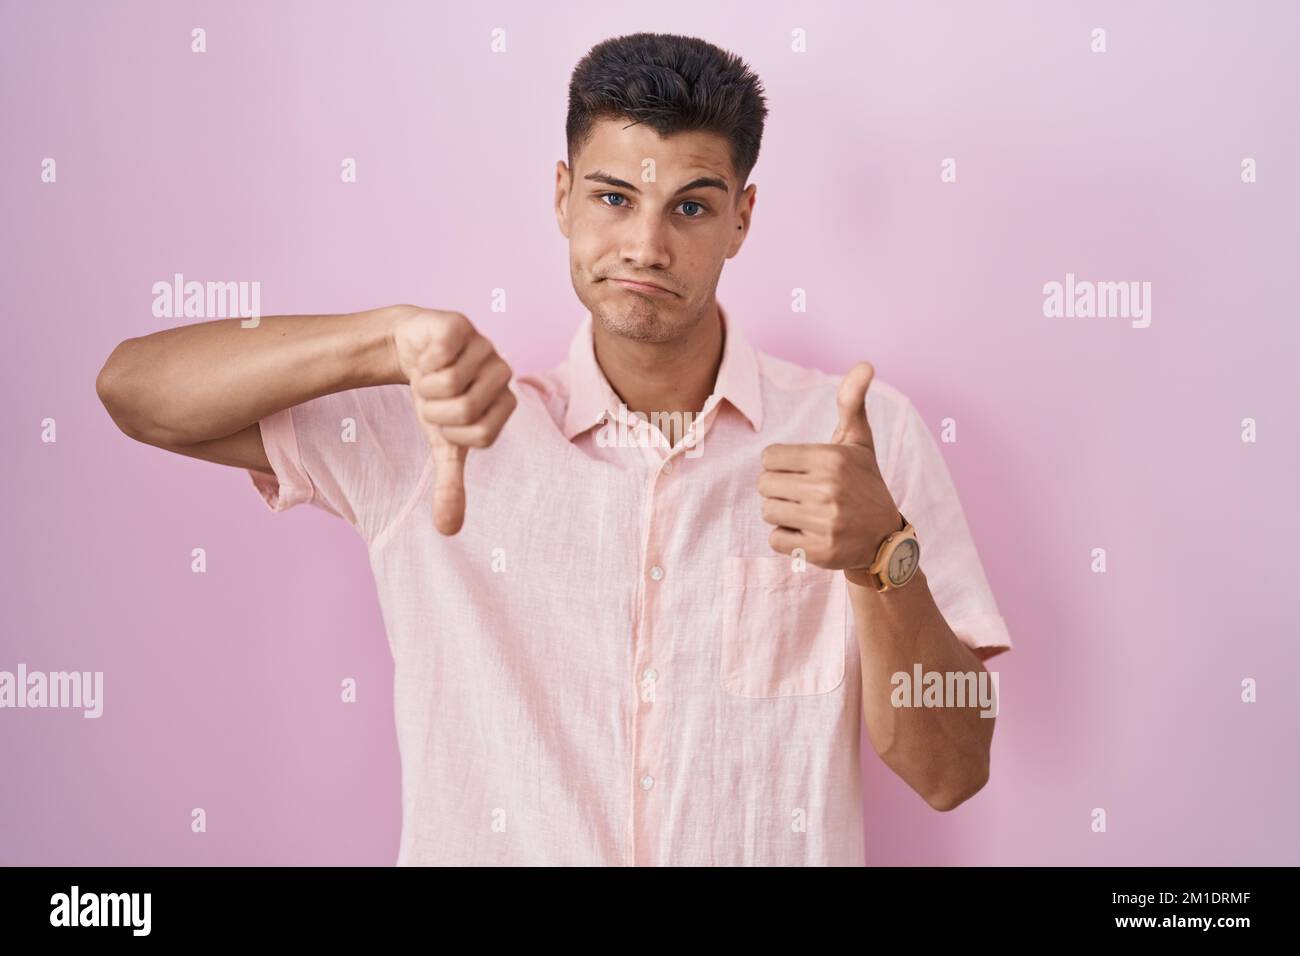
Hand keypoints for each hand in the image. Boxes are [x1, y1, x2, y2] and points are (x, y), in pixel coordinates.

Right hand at [391, 307, 516, 534]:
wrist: (411, 351)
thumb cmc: (434, 397)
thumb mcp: (441, 444)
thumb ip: (450, 483)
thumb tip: (448, 529)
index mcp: (505, 403)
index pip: (481, 435)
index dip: (450, 432)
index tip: (443, 420)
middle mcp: (502, 372)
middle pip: (466, 408)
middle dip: (435, 409)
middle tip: (431, 396)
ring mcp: (484, 345)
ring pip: (451, 382)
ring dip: (425, 385)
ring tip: (428, 376)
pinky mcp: (461, 325)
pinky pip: (444, 351)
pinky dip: (425, 360)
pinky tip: (428, 355)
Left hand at [757, 361, 901, 583]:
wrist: (884, 538)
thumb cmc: (863, 483)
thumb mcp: (859, 442)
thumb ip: (852, 402)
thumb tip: (865, 364)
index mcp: (831, 458)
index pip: (769, 457)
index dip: (781, 464)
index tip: (802, 471)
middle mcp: (828, 489)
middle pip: (764, 485)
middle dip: (779, 489)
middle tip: (803, 493)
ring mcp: (824, 522)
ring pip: (768, 512)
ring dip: (782, 514)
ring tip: (807, 513)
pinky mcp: (819, 551)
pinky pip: (776, 540)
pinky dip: (787, 539)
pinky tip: (809, 533)